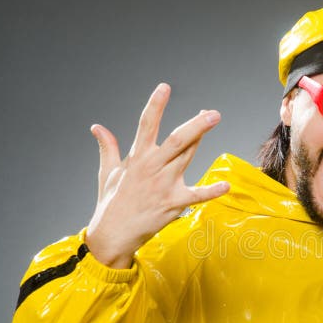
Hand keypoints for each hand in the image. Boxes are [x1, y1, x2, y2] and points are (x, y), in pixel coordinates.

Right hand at [85, 83, 229, 268]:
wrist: (113, 234)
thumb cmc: (111, 203)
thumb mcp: (107, 172)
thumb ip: (108, 148)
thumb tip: (97, 128)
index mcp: (137, 158)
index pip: (146, 125)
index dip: (155, 105)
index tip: (164, 87)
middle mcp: (152, 167)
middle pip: (176, 140)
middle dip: (194, 124)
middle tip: (211, 112)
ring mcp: (163, 185)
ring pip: (186, 156)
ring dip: (201, 139)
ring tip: (213, 120)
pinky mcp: (173, 203)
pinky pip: (196, 195)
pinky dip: (211, 191)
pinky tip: (225, 185)